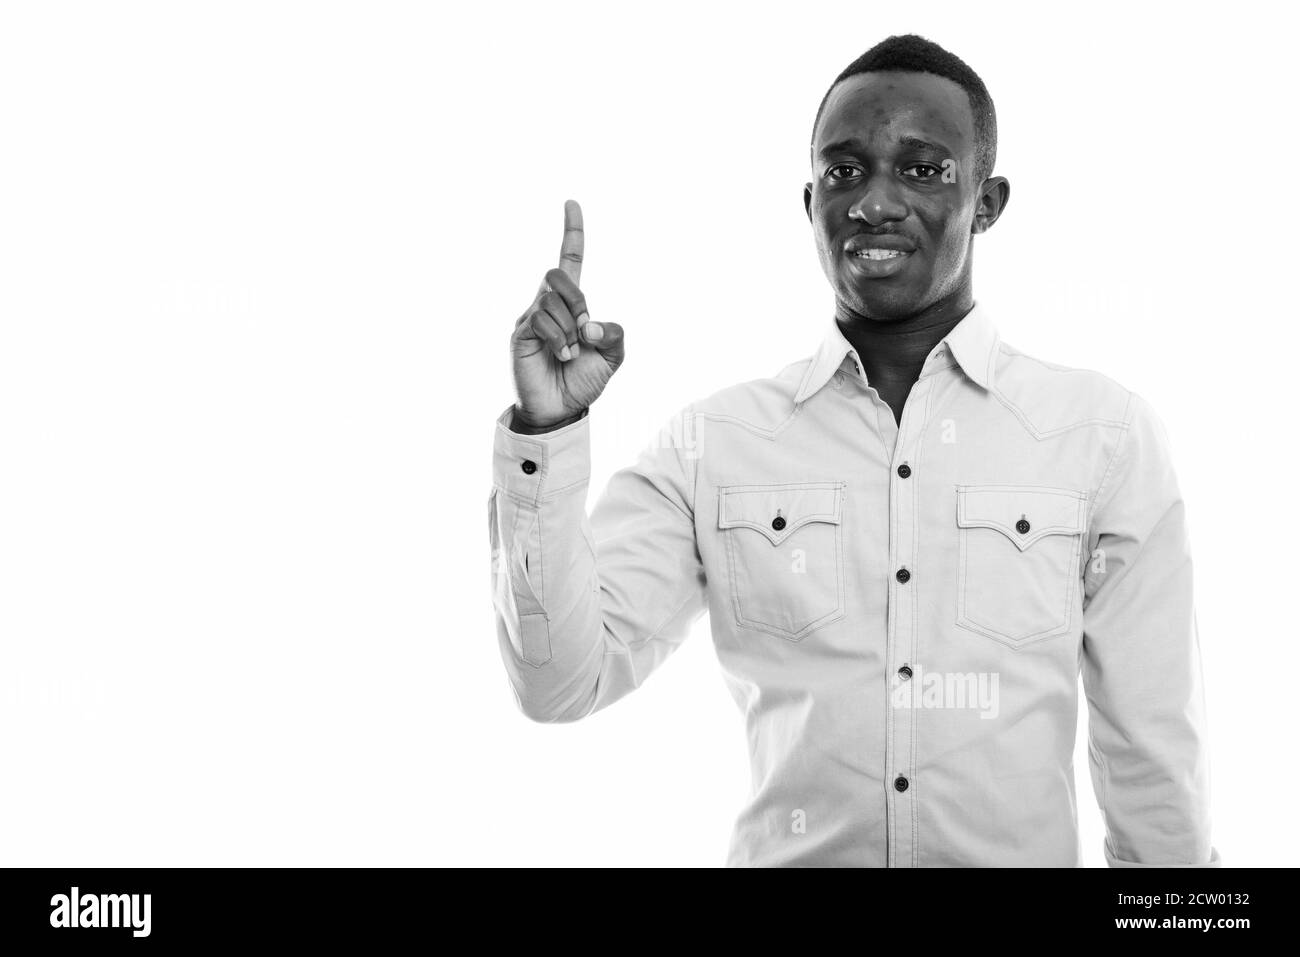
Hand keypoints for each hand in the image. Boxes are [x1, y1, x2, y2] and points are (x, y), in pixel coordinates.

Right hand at [510, 200, 624, 431]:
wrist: (560, 410)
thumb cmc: (583, 381)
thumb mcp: (613, 357)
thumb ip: (615, 334)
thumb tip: (590, 323)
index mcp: (572, 305)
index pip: (569, 260)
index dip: (572, 233)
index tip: (571, 203)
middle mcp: (547, 305)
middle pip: (558, 275)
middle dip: (577, 300)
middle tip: (584, 331)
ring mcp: (530, 318)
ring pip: (551, 300)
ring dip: (570, 329)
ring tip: (570, 353)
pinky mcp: (519, 333)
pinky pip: (540, 319)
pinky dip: (559, 338)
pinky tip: (561, 356)